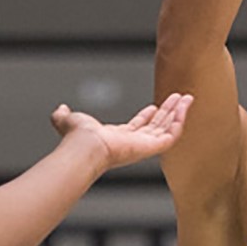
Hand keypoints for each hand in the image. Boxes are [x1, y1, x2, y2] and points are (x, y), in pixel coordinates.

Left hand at [51, 92, 193, 171]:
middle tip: (179, 99)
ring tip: (188, 98)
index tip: (156, 106)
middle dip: (168, 112)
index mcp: (117, 139)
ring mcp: (145, 146)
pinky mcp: (153, 147)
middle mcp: (133, 144)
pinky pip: (173, 134)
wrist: (86, 146)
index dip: (147, 117)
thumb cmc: (78, 137)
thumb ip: (63, 115)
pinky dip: (181, 120)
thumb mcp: (69, 120)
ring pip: (167, 129)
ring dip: (178, 113)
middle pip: (156, 127)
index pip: (137, 129)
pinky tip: (185, 106)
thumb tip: (58, 109)